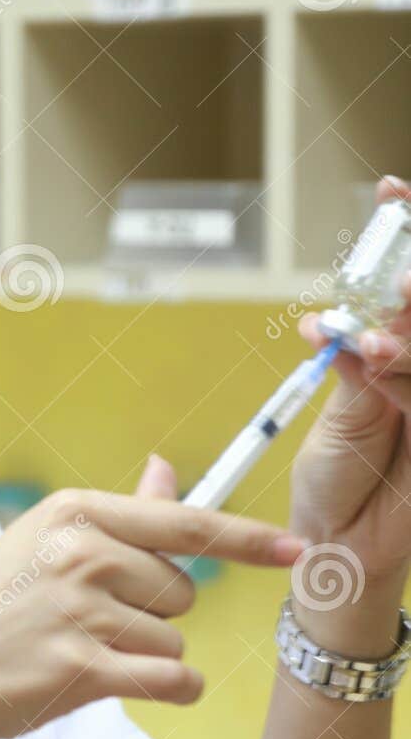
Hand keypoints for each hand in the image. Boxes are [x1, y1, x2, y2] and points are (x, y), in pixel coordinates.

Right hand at [0, 483, 305, 738]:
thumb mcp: (45, 542)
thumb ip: (120, 511)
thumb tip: (167, 468)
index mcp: (76, 513)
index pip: (187, 523)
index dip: (250, 539)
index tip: (296, 549)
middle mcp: (82, 554)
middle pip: (183, 588)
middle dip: (154, 611)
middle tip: (88, 620)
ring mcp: (81, 612)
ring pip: (174, 637)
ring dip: (145, 654)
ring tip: (80, 650)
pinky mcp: (82, 669)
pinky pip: (170, 677)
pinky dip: (166, 688)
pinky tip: (121, 683)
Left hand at [293, 176, 410, 607]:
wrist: (342, 549)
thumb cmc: (336, 480)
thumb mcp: (340, 416)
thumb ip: (358, 370)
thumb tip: (346, 325)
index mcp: (397, 354)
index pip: (406, 284)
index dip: (407, 227)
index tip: (392, 189)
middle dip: (410, 285)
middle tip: (399, 272)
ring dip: (403, 343)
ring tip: (369, 349)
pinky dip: (396, 373)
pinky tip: (367, 359)